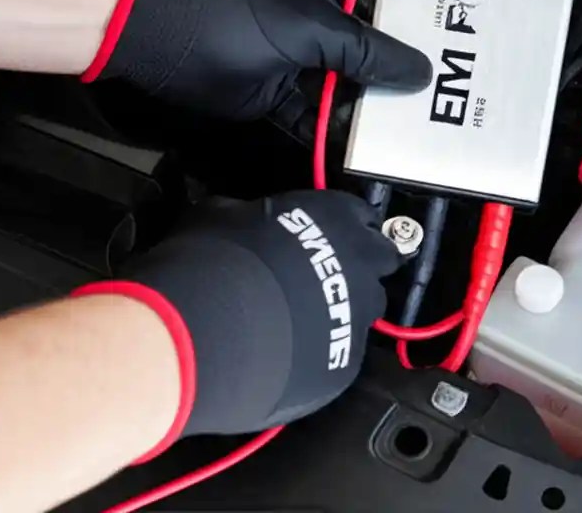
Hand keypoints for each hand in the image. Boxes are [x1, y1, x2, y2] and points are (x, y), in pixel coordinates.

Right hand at [80, 191, 399, 441]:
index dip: (344, 224)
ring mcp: (355, 319)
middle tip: (321, 275)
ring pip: (366, 312)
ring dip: (343, 311)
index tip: (329, 233)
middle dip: (359, 266)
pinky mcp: (342, 367)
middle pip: (381, 261)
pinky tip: (285, 356)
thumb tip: (240, 219)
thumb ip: (249, 216)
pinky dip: (320, 354)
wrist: (200, 337)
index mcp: (334, 217)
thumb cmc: (207, 264)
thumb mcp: (219, 215)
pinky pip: (340, 356)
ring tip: (299, 321)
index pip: (362, 213)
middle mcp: (358, 266)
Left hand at [88, 0, 432, 119]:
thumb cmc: (231, 12)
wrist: (153, 32)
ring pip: (339, 90)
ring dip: (364, 114)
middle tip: (437, 113)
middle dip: (395, 82)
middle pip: (366, 55)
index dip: (417, 33)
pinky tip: (359, 153)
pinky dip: (329, 134)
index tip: (454, 62)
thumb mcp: (311, 29)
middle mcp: (315, 20)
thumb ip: (367, 53)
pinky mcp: (269, 95)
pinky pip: (309, 117)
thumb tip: (417, 71)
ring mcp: (292, 59)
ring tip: (406, 141)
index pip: (387, 7)